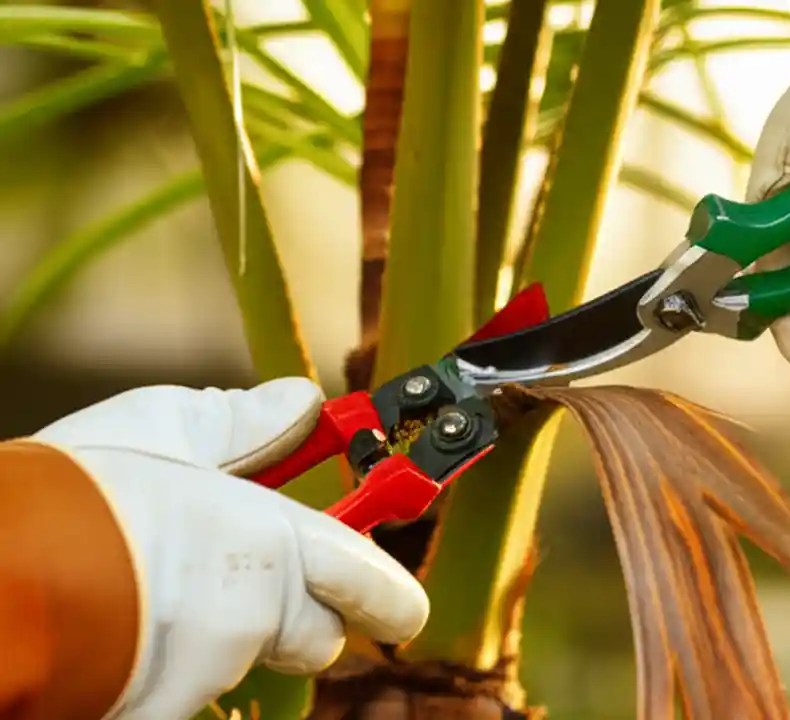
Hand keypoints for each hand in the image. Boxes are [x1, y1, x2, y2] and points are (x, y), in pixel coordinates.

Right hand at [33, 378, 428, 719]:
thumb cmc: (77, 492)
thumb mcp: (163, 428)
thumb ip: (244, 424)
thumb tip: (300, 402)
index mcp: (275, 546)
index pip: (370, 588)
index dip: (389, 597)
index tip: (402, 608)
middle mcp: (253, 620)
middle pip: (314, 638)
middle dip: (298, 618)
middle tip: (254, 584)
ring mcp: (203, 675)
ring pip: (241, 663)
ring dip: (219, 637)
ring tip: (151, 587)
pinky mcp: (157, 714)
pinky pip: (180, 693)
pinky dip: (162, 669)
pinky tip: (122, 628)